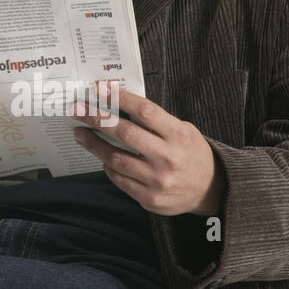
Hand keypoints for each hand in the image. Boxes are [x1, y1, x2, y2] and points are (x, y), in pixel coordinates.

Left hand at [70, 85, 221, 216]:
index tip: (100, 89)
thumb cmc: (191, 153)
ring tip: (81, 134)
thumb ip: (156, 122)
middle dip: (97, 119)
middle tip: (78, 110)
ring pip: (116, 159)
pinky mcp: (149, 199)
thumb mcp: (183, 131)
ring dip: (94, 145)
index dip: (119, 98)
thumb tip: (118, 106)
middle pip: (124, 134)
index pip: (144, 111)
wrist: (210, 189)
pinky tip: (102, 157)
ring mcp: (158, 180)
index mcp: (178, 135)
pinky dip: (108, 167)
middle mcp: (168, 157)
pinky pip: (120, 180)